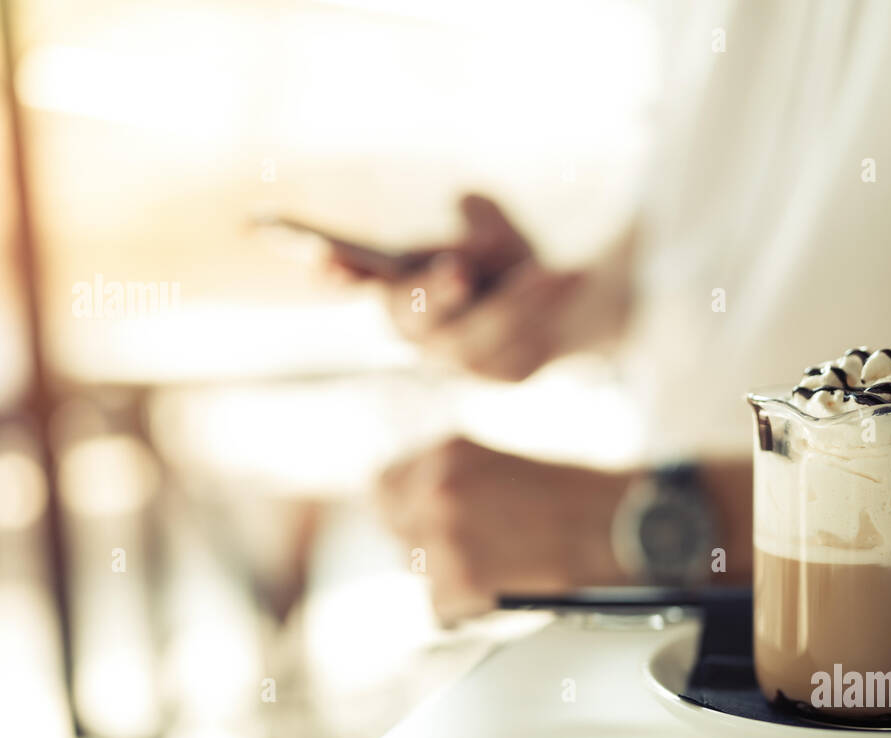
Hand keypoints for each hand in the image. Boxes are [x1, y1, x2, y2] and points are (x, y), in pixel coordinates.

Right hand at [330, 194, 625, 381]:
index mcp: (396, 285)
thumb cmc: (507, 255)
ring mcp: (456, 359)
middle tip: (455, 268)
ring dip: (516, 299)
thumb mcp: (492, 225)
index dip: (336, 271)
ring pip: (478, 334)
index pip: (356, 279)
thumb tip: (471, 211)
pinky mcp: (500, 373)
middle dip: (434, 292)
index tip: (319, 254)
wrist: (563, 294)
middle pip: (413, 318)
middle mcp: (416, 329)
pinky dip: (546, 309)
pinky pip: (518, 345)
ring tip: (550, 271)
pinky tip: (571, 277)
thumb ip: (478, 218)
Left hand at [376, 438, 632, 622]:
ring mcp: (445, 536)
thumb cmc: (578, 500)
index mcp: (446, 453)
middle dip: (434, 551)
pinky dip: (471, 612)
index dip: (410, 513)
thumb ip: (451, 484)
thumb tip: (411, 515)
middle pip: (401, 538)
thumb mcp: (502, 466)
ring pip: (422, 578)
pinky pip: (441, 612)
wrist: (622, 527)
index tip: (430, 526)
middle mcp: (436, 489)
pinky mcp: (461, 582)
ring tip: (506, 571)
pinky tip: (507, 592)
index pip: (385, 489)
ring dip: (455, 583)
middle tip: (487, 553)